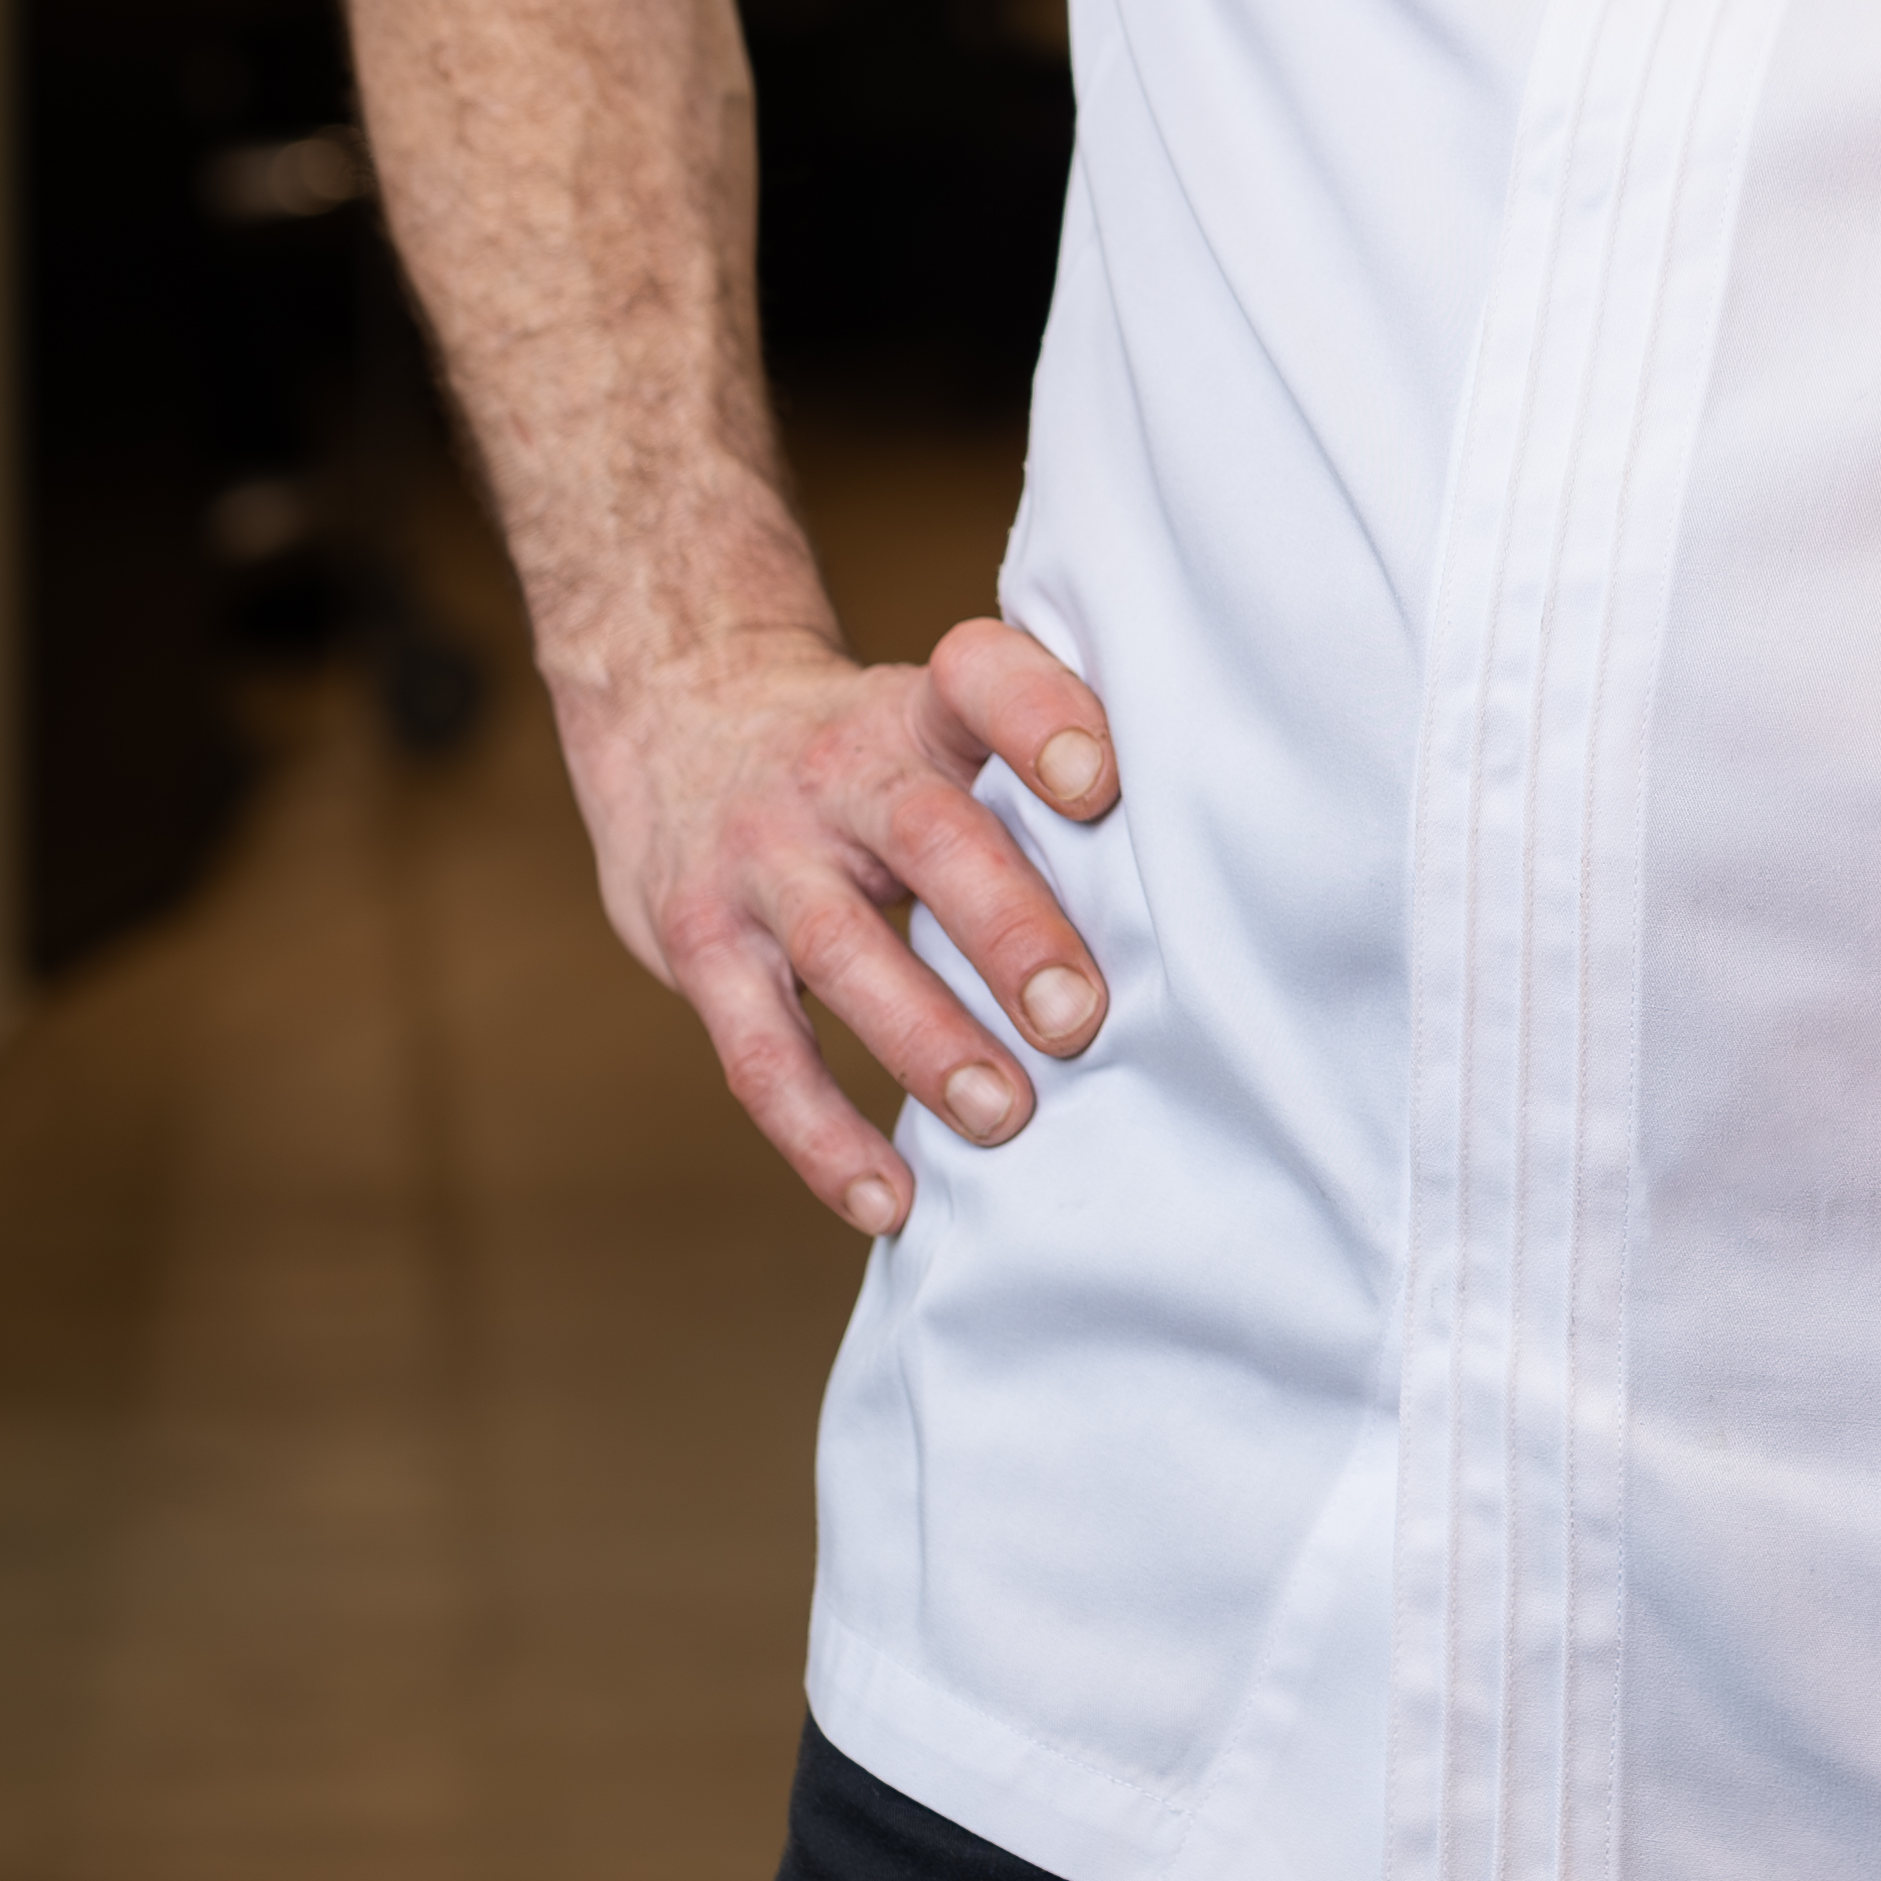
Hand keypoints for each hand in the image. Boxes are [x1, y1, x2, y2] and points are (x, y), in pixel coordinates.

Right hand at [560, 611, 1121, 1238]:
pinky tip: (890, 1201)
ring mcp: (761, 860)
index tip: (1100, 779)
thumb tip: (1207, 870)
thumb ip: (1036, 773)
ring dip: (928, 1042)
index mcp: (919, 711)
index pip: (979, 679)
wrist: (673, 715)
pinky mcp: (699, 947)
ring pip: (843, 949)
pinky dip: (823, 1136)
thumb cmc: (865, 751)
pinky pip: (760, 1053)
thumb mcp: (933, 721)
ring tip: (1007, 1117)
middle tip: (1082, 1018)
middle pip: (929, 836)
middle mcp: (839, 775)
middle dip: (1009, 930)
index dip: (1036, 717)